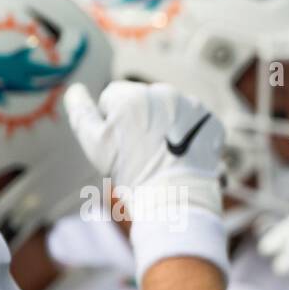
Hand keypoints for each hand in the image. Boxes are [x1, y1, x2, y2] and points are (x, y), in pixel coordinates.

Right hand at [65, 80, 223, 222]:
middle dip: (141, 119)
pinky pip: (196, 121)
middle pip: (144, 100)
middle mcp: (165, 93)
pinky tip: (185, 153)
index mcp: (132, 95)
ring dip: (166, 124)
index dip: (113, 121)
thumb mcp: (95, 144)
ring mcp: (192, 107)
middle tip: (144, 150)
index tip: (122, 143)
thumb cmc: (132, 173)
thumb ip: (80, 112)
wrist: (177, 200)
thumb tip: (76, 89)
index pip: (113, 97)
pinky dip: (191, 134)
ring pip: (171, 108)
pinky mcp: (212, 123)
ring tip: (165, 152)